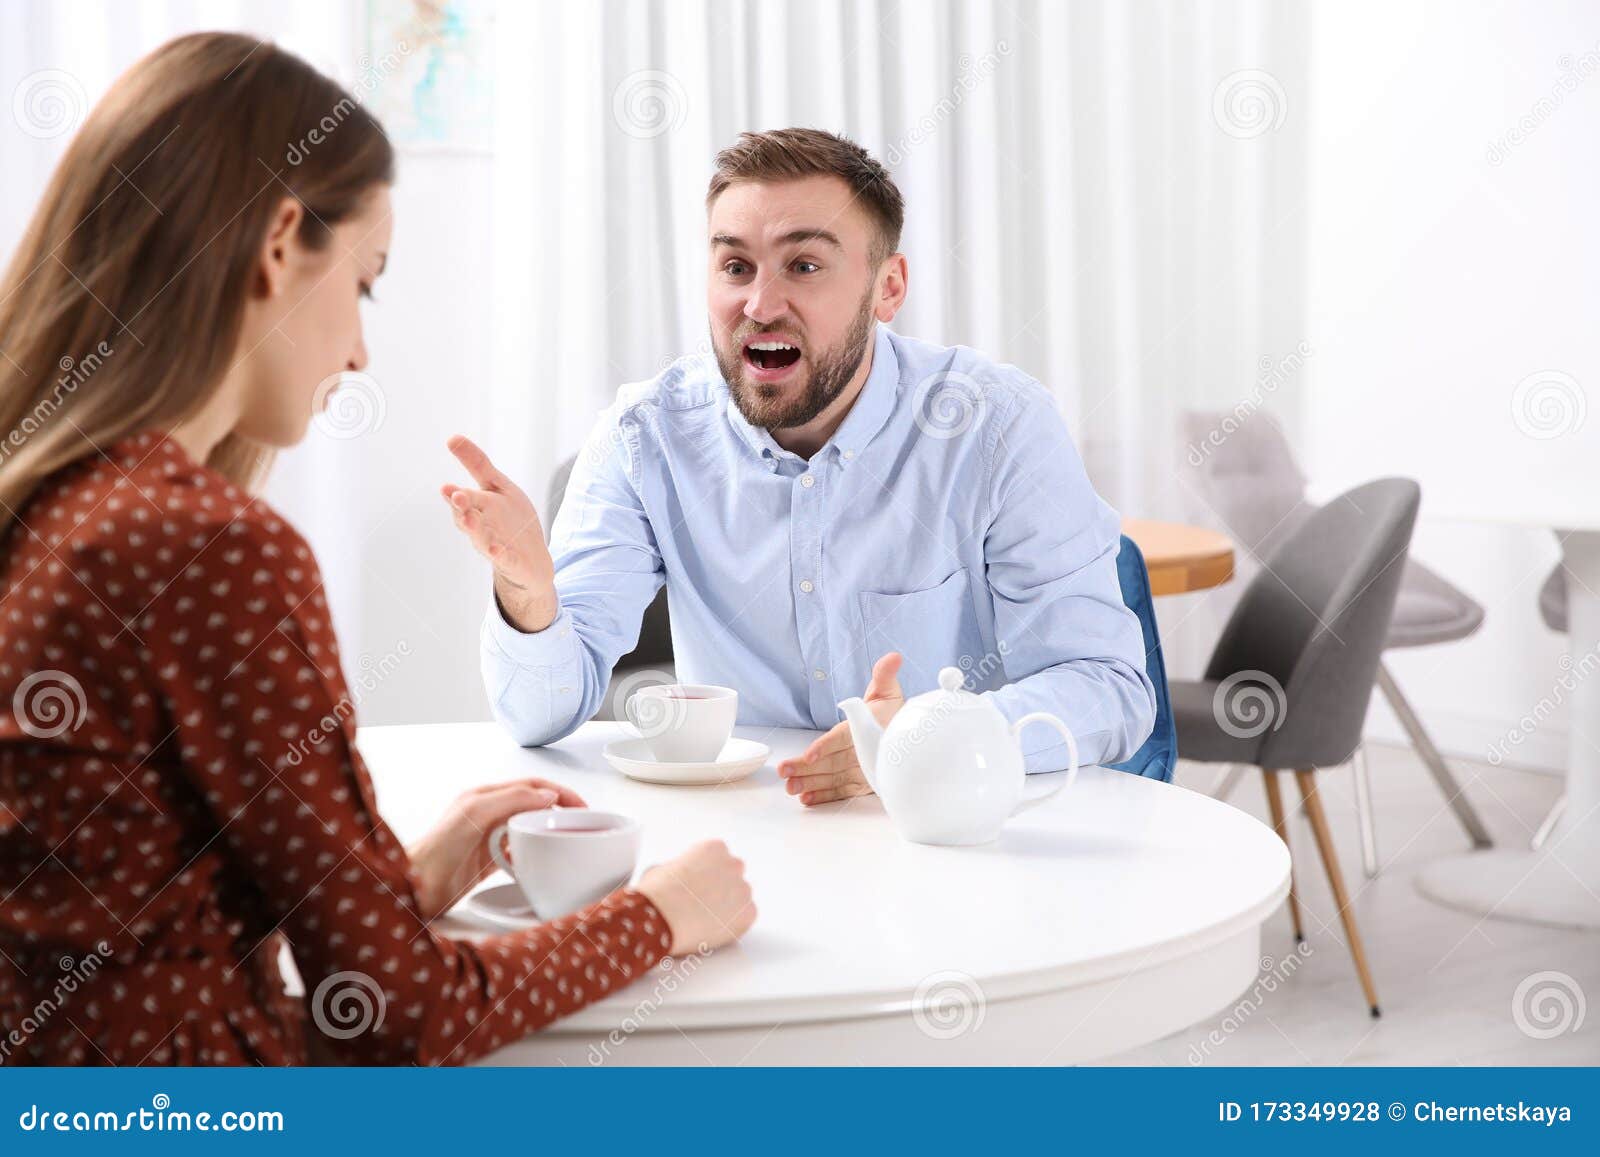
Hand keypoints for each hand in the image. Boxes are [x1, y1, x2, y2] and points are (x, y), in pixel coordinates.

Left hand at [407, 777, 586, 920]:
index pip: (532, 786)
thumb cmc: (435, 850)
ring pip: (528, 829)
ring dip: (548, 832)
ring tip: (564, 840)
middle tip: (580, 823)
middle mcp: (488, 815)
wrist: (414, 887)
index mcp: (485, 797)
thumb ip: (512, 799)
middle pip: (533, 805)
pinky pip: (519, 853)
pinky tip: (538, 862)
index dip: (559, 792)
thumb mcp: (475, 813)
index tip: (580, 805)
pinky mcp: (487, 861)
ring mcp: (488, 838)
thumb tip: (546, 794)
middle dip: (559, 810)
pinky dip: (534, 856)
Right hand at [442, 434, 558, 632]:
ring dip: (474, 528)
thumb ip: (477, 464)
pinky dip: (499, 554)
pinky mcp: (510, 561)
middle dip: (462, 506)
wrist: (530, 559)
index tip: (446, 486)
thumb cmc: (510, 519)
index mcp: (477, 507)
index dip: (455, 493)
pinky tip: (496, 549)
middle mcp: (480, 527)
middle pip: (468, 517)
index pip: (464, 498)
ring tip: (468, 519)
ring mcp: (494, 545)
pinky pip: (503, 558)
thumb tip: (453, 437)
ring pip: (481, 538)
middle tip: (455, 495)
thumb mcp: (497, 487)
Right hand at [634, 840, 755, 954]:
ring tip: (704, 921)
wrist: (660, 918)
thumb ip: (680, 869)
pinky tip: (712, 930)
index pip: (719, 859)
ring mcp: (743, 889)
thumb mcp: (663, 869)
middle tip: (702, 905)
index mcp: (714, 848)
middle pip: (733, 876)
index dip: (706, 875)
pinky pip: (744, 918)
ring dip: (727, 907)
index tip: (697, 887)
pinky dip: (732, 925)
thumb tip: (678, 878)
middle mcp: (734, 865)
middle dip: (721, 888)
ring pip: (740, 898)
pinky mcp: (748, 914)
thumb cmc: (656, 895)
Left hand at [777, 652, 903, 806]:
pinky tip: (806, 799)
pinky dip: (825, 796)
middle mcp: (865, 753)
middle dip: (808, 769)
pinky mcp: (863, 783)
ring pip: (834, 778)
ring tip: (790, 786)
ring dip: (811, 783)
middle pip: (833, 761)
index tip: (809, 755)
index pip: (844, 738)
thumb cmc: (893, 714)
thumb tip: (892, 658)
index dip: (826, 747)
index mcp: (868, 729)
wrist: (910, 738)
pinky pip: (842, 791)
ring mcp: (864, 771)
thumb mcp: (889, 691)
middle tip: (785, 771)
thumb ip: (885, 675)